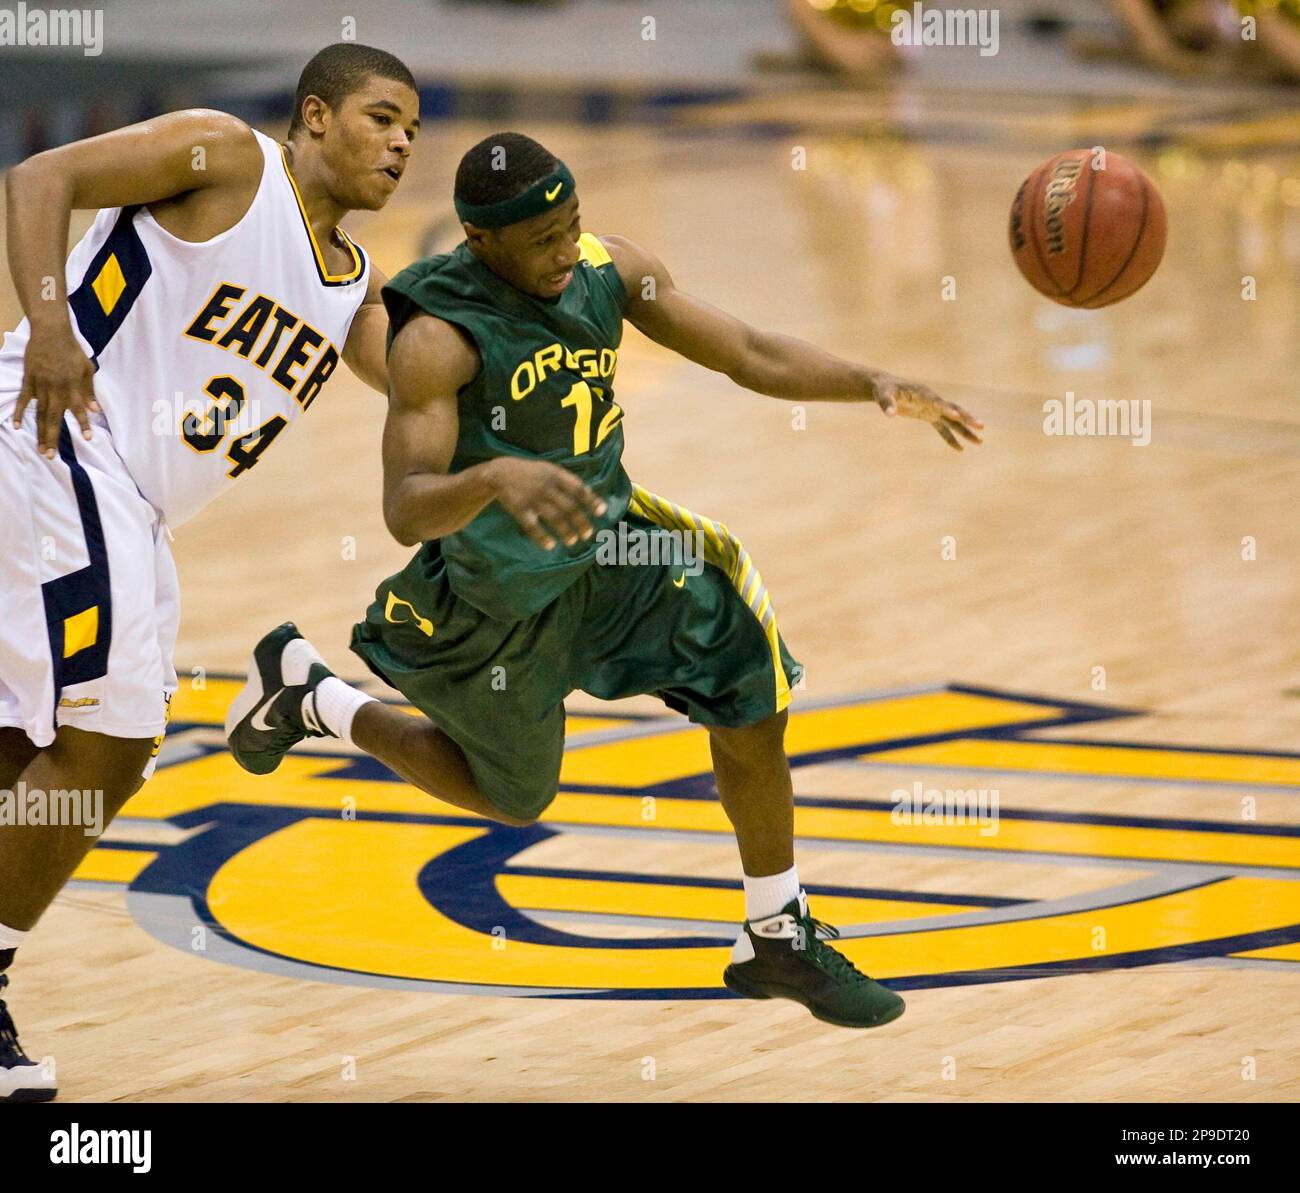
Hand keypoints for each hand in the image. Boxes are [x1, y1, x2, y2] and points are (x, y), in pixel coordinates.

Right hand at [13, 322, 97, 457]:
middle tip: (51, 456)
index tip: (89, 439)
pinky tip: (16, 426)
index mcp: (72, 388)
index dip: (84, 424)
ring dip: (39, 432)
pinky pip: (23, 400)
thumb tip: (94, 409)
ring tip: (40, 449)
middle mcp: (56, 390)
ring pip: (39, 414)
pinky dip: (18, 413)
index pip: (79, 410)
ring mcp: (40, 387)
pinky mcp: (29, 381)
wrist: (50, 333)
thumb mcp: (87, 369)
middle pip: (53, 419)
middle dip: (53, 438)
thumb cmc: (72, 351)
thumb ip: (89, 391)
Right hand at [486, 457, 607, 549]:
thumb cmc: (531, 472)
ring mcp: (533, 498)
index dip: (591, 500)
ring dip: (565, 531)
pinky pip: (532, 526)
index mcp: (555, 475)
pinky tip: (550, 546)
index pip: (578, 489)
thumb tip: (589, 493)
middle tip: (588, 534)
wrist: (500, 472)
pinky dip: (541, 537)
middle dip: (580, 522)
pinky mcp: (520, 509)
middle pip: (568, 507)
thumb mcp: (549, 469)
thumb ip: (567, 480)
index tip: (601, 512)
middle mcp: (546, 487)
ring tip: (572, 541)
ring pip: (553, 518)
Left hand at [871, 372, 983, 451]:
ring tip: (980, 442)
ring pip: (953, 421)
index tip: (956, 415)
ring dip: (966, 430)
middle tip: (981, 426)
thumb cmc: (883, 390)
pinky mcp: (929, 415)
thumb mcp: (882, 395)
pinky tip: (960, 450)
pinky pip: (943, 428)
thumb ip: (887, 404)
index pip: (937, 402)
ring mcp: (933, 408)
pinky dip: (951, 439)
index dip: (946, 408)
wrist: (885, 387)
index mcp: (923, 393)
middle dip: (966, 419)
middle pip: (953, 410)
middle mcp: (932, 400)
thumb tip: (890, 415)